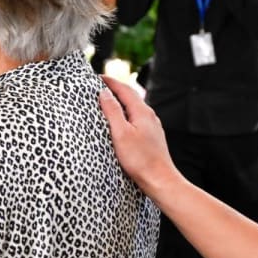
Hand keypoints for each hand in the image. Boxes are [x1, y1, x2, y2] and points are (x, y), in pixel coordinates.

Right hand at [98, 76, 181, 199]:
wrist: (160, 180)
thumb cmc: (140, 160)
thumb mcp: (121, 133)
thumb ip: (113, 111)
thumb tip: (104, 93)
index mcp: (142, 112)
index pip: (125, 89)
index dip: (110, 81)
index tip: (97, 77)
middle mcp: (149, 116)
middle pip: (131, 96)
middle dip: (115, 89)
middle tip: (100, 85)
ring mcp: (152, 127)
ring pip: (134, 107)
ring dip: (120, 101)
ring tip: (107, 101)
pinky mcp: (151, 137)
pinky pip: (136, 118)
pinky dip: (125, 113)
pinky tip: (120, 122)